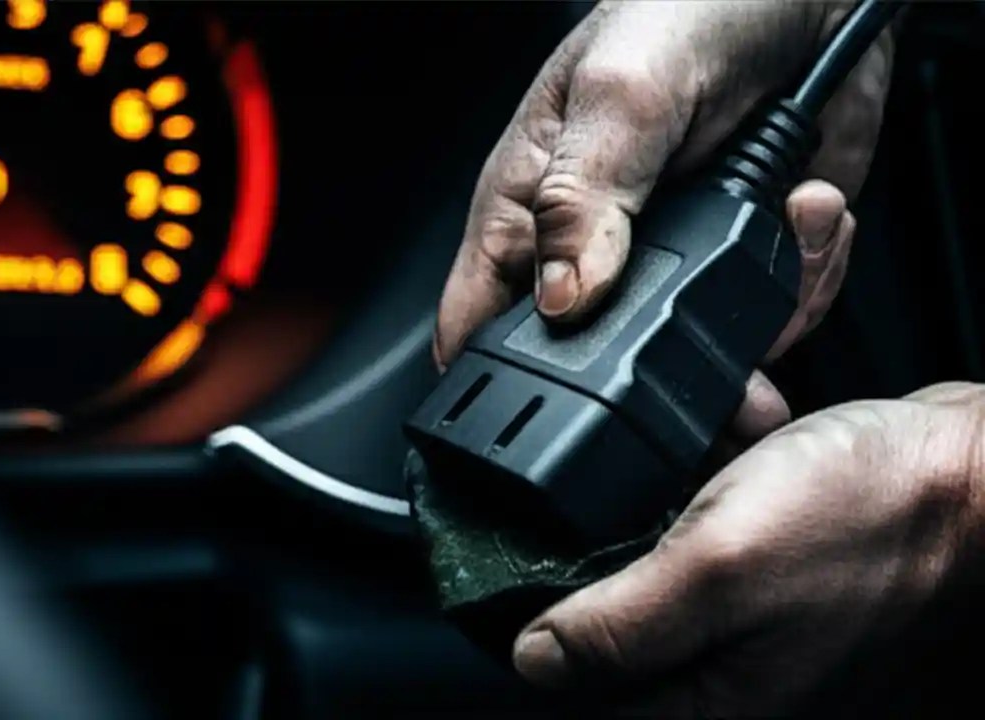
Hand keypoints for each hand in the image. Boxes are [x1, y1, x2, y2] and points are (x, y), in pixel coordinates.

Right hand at [435, 0, 894, 437]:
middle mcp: (595, 249)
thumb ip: (580, 200)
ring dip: (760, 317)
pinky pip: (773, 318)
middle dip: (664, 375)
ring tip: (779, 231)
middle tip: (722, 349)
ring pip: (695, 359)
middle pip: (597, 370)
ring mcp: (672, 261)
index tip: (567, 409)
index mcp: (527, 212)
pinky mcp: (742, 259)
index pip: (476, 328)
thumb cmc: (688, 8)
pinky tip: (802, 212)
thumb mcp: (620, 95)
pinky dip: (806, 279)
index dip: (500, 388)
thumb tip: (561, 298)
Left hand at [512, 382, 984, 716]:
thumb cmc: (873, 519)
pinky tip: (722, 449)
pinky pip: (705, 532)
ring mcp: (754, 620)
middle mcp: (731, 673)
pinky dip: (702, 486)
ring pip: (656, 568)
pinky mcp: (773, 569)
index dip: (539, 631)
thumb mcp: (719, 566)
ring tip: (692, 464)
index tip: (517, 566)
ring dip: (654, 506)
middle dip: (606, 547)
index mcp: (713, 700)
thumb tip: (534, 662)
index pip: (586, 693)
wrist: (974, 469)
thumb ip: (620, 625)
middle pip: (616, 626)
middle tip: (632, 496)